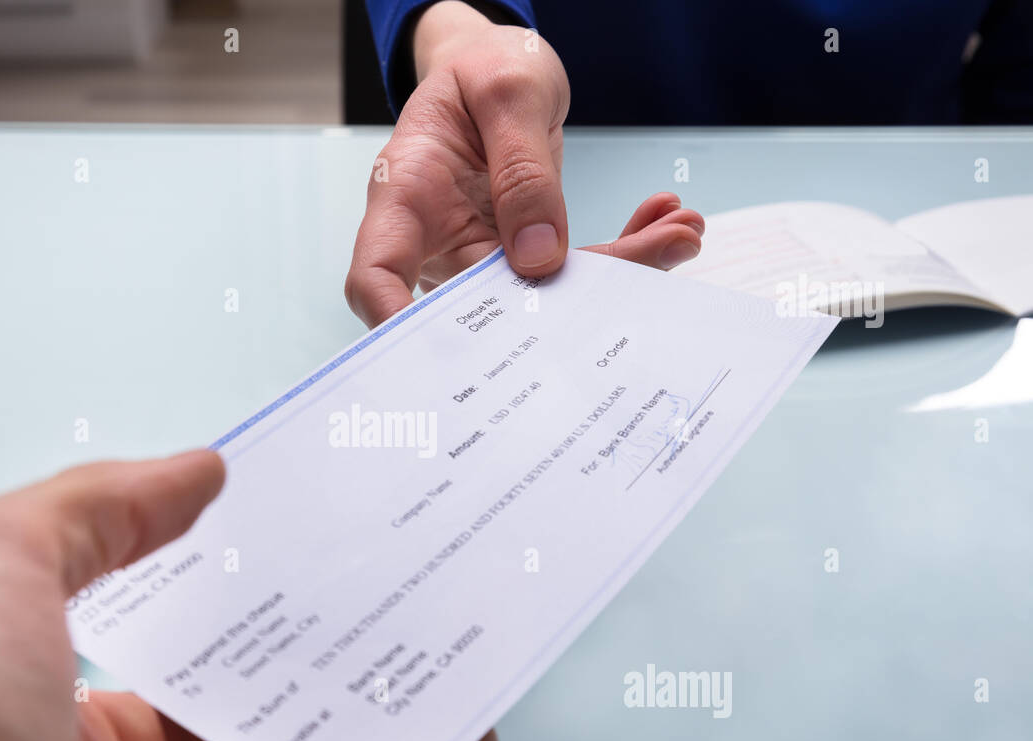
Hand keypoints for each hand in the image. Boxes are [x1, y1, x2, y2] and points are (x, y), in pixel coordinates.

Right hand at [344, 1, 703, 327]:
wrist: (495, 68)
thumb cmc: (482, 70)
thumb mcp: (506, 91)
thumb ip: (524, 170)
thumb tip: (539, 260)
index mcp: (406, 194)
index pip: (377, 275)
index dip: (396, 323)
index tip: (446, 352)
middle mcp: (438, 240)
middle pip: (486, 302)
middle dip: (570, 300)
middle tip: (657, 257)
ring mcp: (480, 254)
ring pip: (542, 294)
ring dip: (619, 270)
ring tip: (683, 233)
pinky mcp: (521, 255)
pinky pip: (570, 271)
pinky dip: (625, 252)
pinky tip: (666, 222)